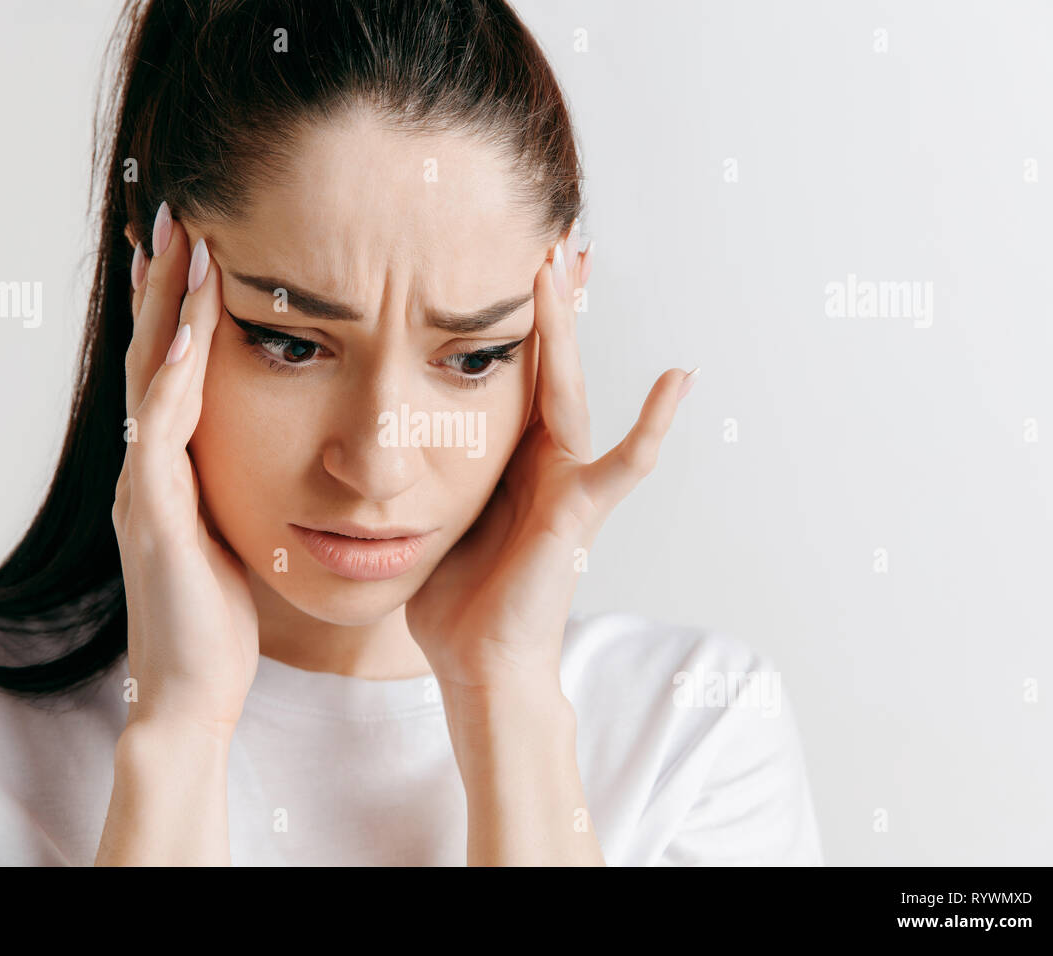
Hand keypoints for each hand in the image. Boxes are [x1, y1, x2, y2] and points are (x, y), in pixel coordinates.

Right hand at [113, 201, 258, 734]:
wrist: (191, 693)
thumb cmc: (219, 621)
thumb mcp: (236, 536)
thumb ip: (239, 489)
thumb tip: (279, 455)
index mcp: (171, 470)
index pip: (175, 371)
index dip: (181, 309)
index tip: (200, 249)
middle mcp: (148, 467)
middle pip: (155, 355)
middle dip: (165, 284)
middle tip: (177, 214)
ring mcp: (142, 486)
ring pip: (153, 377)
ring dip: (168, 307)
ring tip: (184, 241)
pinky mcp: (152, 513)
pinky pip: (164, 428)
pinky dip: (177, 373)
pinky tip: (195, 327)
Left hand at [406, 227, 697, 692]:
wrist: (480, 664)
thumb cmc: (456, 599)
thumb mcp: (430, 516)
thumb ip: (421, 473)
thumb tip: (374, 441)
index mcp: (506, 455)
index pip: (508, 371)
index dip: (505, 315)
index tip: (497, 255)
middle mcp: (541, 460)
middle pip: (545, 364)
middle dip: (544, 300)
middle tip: (545, 231)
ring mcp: (565, 482)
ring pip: (571, 390)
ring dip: (570, 329)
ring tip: (572, 264)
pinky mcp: (577, 514)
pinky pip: (621, 466)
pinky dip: (650, 427)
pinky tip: (677, 383)